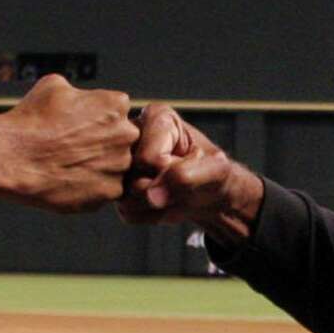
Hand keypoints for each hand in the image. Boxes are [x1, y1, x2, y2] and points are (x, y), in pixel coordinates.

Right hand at [0, 74, 136, 212]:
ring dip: (99, 165)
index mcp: (117, 105)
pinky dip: (92, 186)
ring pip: (116, 165)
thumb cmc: (30, 119)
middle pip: (122, 139)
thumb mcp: (54, 86)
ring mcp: (120, 166)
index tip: (78, 124)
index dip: (97, 118)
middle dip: (103, 142)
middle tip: (73, 147)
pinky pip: (107, 188)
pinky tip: (68, 180)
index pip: (118, 111)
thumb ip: (80, 91)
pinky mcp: (110, 192)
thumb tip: (83, 98)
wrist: (13, 158)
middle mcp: (126, 134)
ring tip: (69, 164)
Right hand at [116, 104, 262, 239]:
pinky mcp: (118, 189)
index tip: (189, 163)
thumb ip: (187, 176)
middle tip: (183, 182)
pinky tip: (165, 202)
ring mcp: (120, 164)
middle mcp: (130, 137)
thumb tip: (152, 197)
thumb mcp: (215, 170)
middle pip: (135, 179)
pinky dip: (152, 215)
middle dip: (164, 190)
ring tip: (175, 192)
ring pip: (128, 199)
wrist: (212, 193)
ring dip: (158, 206)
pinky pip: (129, 213)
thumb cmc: (215, 173)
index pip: (148, 158)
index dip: (171, 171)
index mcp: (155, 117)